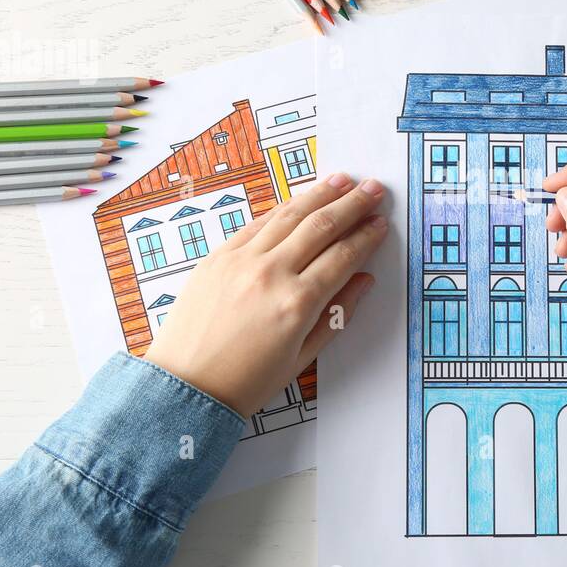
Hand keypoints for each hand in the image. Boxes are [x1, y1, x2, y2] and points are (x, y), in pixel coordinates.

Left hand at [144, 173, 387, 417]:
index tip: (380, 223)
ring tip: (342, 180)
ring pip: (289, 215)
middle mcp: (271, 274)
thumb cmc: (245, 381)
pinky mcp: (218, 256)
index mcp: (297, 303)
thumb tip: (363, 282)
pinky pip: (257, 223)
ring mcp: (241, 261)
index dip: (366, 236)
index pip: (343, 256)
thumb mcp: (302, 358)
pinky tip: (299, 200)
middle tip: (373, 189)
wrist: (186, 385)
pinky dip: (282, 208)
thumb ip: (336, 315)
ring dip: (319, 194)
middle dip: (352, 204)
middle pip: (321, 226)